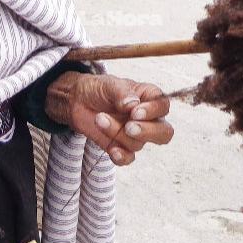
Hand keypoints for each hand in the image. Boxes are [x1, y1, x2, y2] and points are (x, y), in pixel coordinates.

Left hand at [46, 72, 172, 164]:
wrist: (78, 101)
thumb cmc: (99, 88)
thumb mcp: (109, 84)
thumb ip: (123, 93)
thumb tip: (133, 104)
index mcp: (149, 97)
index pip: (163, 106)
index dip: (153, 111)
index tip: (135, 112)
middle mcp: (147, 118)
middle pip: (163, 133)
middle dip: (147, 132)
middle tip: (128, 127)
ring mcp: (136, 135)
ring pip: (138, 143)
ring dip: (117, 133)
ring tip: (100, 118)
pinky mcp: (122, 147)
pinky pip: (128, 158)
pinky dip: (121, 156)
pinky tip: (113, 150)